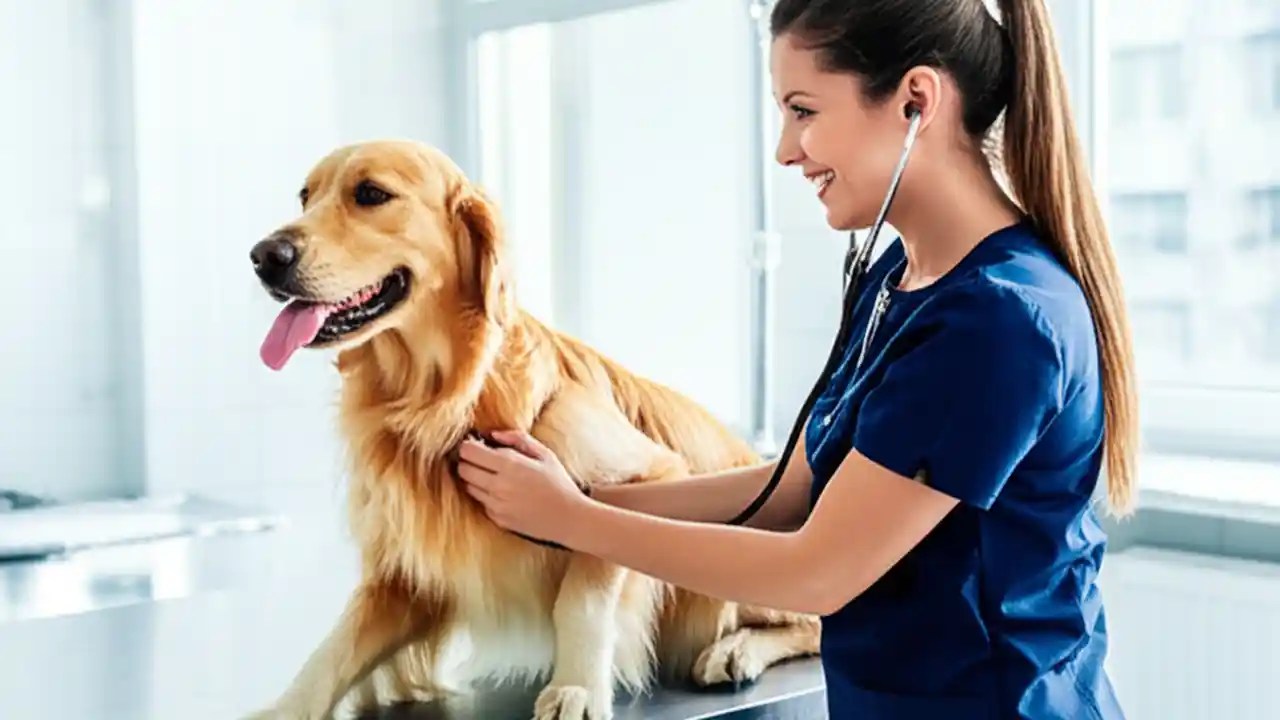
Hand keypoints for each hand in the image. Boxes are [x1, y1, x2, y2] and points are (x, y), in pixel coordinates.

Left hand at [454, 430, 591, 544]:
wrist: (568, 518)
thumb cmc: (559, 483)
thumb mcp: (544, 454)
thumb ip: (517, 439)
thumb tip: (493, 435)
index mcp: (510, 465)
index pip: (469, 452)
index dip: (468, 446)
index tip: (475, 445)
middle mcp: (498, 486)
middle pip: (463, 469)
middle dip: (467, 462)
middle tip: (481, 459)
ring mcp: (496, 505)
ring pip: (468, 487)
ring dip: (475, 479)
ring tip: (492, 476)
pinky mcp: (497, 519)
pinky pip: (481, 502)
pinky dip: (486, 495)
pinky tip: (503, 493)